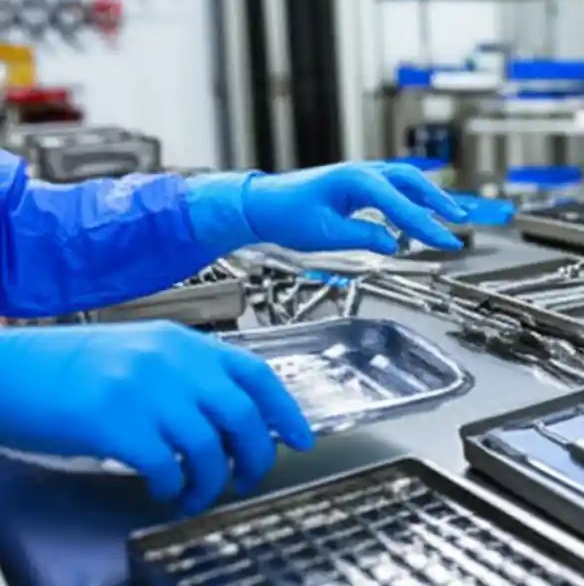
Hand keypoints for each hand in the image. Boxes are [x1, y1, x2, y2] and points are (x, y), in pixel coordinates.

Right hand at [0, 321, 312, 514]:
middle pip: (241, 415)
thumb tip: (232, 418)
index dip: (285, 410)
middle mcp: (172, 361)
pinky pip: (165, 465)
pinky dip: (173, 486)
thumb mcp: (141, 353)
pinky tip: (163, 491)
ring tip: (198, 494)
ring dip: (210, 481)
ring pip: (207, 446)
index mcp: (183, 342)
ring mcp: (144, 390)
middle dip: (255, 455)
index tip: (302, 438)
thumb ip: (187, 374)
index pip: (255, 374)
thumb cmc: (73, 367)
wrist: (12, 370)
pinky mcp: (115, 423)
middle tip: (249, 478)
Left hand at [244, 162, 467, 252]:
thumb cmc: (286, 214)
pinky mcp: (357, 185)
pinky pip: (392, 188)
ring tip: (451, 215)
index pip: (400, 204)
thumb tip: (392, 243)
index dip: (426, 224)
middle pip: (411, 182)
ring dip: (429, 198)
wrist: (261, 203)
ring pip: (404, 182)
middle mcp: (361, 173)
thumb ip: (363, 237)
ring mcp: (360, 176)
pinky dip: (411, 200)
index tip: (445, 239)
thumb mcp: (324, 234)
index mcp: (355, 181)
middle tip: (459, 220)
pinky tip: (419, 214)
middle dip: (438, 202)